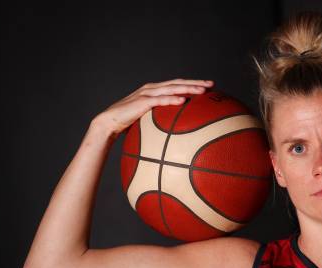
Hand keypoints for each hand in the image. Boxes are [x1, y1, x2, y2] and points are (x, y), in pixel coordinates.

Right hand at [91, 79, 213, 137]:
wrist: (109, 123)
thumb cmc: (129, 123)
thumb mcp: (149, 119)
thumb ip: (161, 119)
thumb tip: (177, 131)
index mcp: (155, 90)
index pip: (177, 84)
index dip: (193, 83)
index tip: (208, 86)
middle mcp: (152, 88)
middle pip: (178, 83)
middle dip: (196, 82)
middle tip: (212, 84)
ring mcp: (147, 93)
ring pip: (172, 88)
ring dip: (188, 88)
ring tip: (202, 91)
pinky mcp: (142, 102)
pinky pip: (159, 100)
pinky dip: (171, 99)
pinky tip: (182, 101)